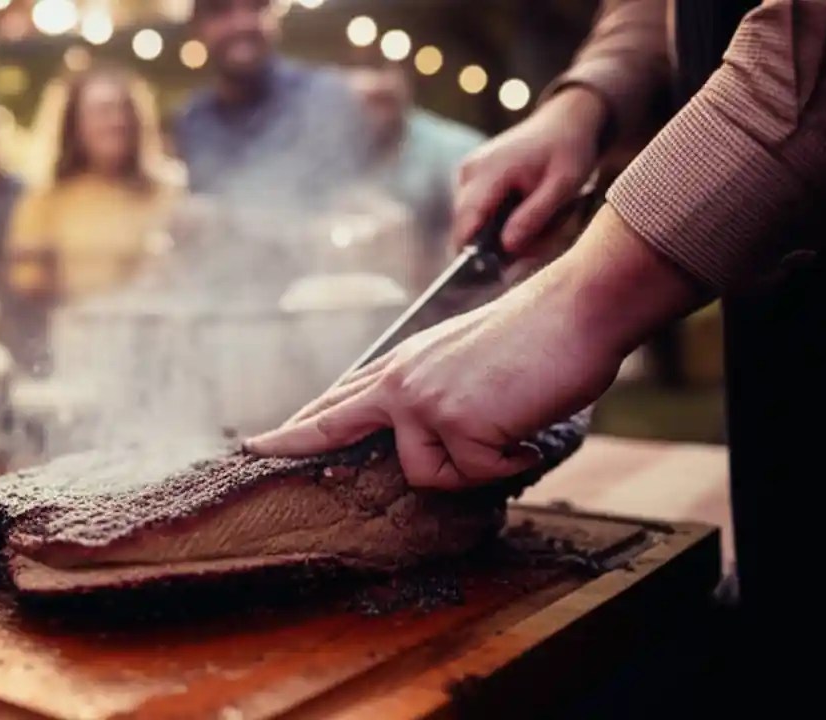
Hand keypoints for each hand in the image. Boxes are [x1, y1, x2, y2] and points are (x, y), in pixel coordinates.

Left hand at [249, 207, 702, 488]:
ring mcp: (423, 402)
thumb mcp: (465, 359)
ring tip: (505, 424)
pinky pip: (476, 474)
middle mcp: (401, 381)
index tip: (262, 438)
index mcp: (404, 365)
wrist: (574, 310)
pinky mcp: (454, 422)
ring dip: (473, 464)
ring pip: (428, 474)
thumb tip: (423, 438)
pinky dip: (508, 460)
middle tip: (251, 447)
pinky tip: (522, 426)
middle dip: (290, 440)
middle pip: (332, 423)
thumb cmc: (535, 336)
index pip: (341, 399)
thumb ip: (432, 392)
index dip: (302, 422)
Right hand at [452, 87, 608, 254]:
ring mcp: (467, 173)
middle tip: (540, 245)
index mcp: (489, 172)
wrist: (565, 120)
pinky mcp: (471, 177)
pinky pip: (477, 212)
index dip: (472, 255)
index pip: (466, 225)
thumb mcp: (563, 185)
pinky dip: (499, 221)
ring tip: (541, 224)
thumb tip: (506, 248)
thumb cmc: (568, 150)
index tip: (495, 275)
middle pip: (468, 228)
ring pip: (473, 223)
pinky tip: (527, 212)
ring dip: (500, 234)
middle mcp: (469, 172)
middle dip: (497, 246)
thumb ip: (534, 216)